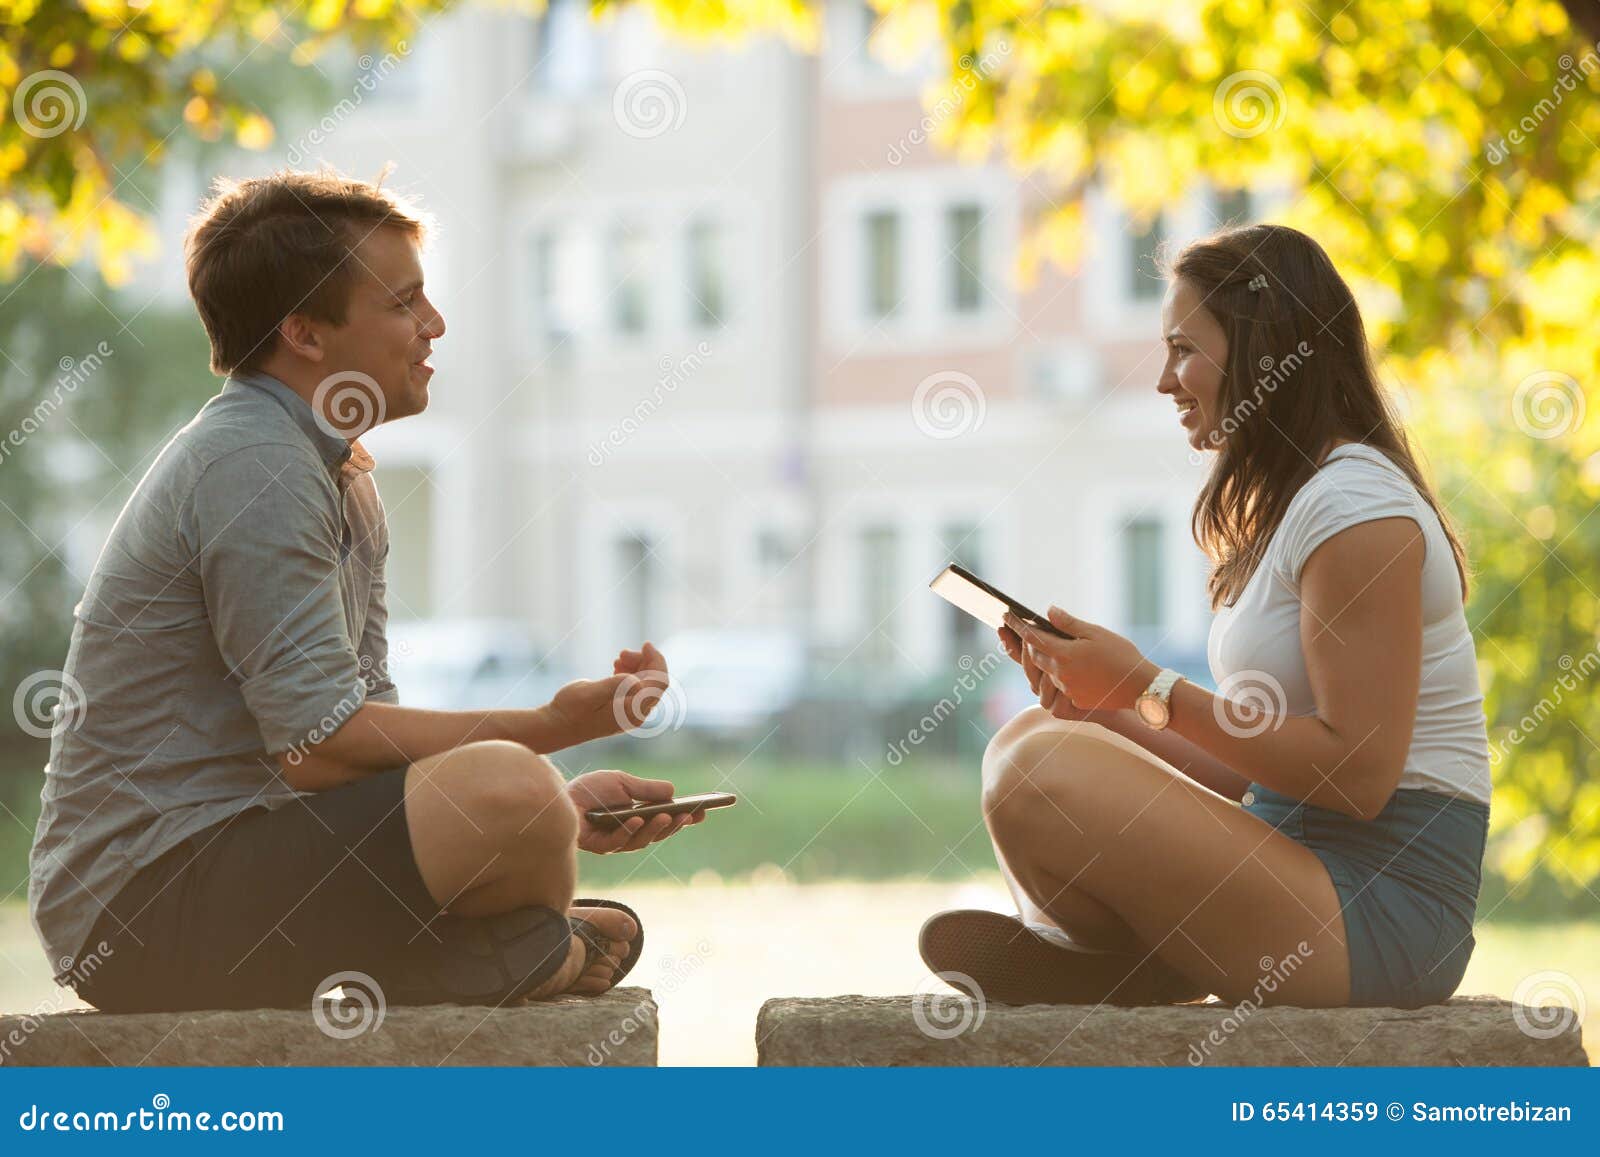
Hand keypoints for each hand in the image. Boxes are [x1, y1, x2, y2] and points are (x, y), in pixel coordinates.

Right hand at [542, 642, 670, 746]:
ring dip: (636, 666)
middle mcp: (636, 714)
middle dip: (643, 661)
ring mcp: (629, 713)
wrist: (555, 725)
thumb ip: (614, 686)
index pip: (660, 683)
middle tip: (621, 653)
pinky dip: (630, 674)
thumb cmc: (570, 709)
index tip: (645, 644)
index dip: (658, 660)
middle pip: (655, 682)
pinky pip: (635, 688)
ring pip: (646, 683)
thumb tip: (637, 681)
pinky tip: (616, 667)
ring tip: (616, 659)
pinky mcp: (621, 709)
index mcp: (633, 710)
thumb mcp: (590, 694)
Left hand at [565, 769, 704, 853]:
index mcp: (638, 816)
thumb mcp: (623, 782)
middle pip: (658, 833)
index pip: (666, 820)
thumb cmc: (590, 789)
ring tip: (668, 816)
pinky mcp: (599, 846)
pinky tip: (637, 819)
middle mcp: (630, 832)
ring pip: (641, 841)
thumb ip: (646, 789)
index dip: (685, 817)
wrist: (559, 796)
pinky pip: (618, 841)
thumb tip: (673, 792)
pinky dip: (629, 830)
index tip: (704, 811)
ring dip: (656, 829)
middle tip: (691, 815)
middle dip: (676, 825)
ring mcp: (615, 841)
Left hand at [1006, 607, 1158, 713]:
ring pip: (1046, 672)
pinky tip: (1066, 667)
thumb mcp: (1096, 634)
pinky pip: (1060, 685)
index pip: (1032, 637)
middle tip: (1023, 630)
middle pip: (1034, 657)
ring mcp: (1067, 689)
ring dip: (1044, 660)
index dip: (1017, 625)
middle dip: (1028, 643)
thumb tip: (1048, 611)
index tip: (1006, 616)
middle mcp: (1060, 674)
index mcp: (1063, 654)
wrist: (1140, 688)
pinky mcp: (1075, 700)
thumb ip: (1069, 624)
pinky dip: (1059, 675)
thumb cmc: (1121, 656)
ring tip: (1045, 647)